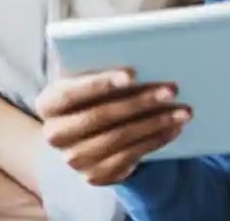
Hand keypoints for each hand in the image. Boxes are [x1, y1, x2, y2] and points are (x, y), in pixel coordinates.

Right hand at [35, 69, 189, 185]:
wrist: (87, 134)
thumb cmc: (91, 95)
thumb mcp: (87, 80)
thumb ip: (99, 67)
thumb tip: (141, 55)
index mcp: (47, 104)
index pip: (70, 93)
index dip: (100, 83)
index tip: (132, 73)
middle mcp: (54, 134)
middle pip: (99, 117)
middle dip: (138, 102)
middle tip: (171, 89)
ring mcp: (74, 159)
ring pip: (119, 138)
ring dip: (155, 123)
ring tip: (182, 109)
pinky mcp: (95, 175)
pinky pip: (129, 157)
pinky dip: (155, 141)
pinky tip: (174, 128)